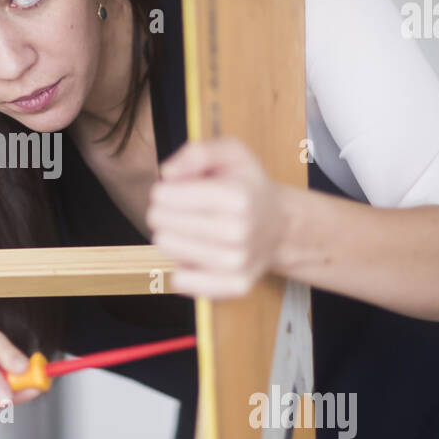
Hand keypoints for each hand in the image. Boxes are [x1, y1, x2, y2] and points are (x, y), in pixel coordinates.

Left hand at [147, 137, 287, 299]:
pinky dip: (180, 267)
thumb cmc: (246, 185)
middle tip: (184, 210)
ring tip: (191, 229)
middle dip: (164, 212)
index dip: (162, 190)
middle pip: (160, 222)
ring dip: (171, 237)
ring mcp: (237, 262)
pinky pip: (181, 282)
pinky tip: (193, 255)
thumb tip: (167, 173)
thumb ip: (196, 153)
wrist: (278, 224)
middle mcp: (239, 232)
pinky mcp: (234, 285)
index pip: (164, 196)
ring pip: (167, 249)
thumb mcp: (229, 153)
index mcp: (237, 196)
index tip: (176, 189)